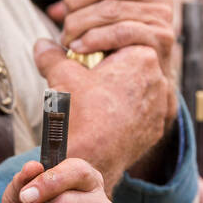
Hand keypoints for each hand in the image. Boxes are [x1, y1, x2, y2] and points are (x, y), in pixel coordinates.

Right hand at [34, 42, 173, 191]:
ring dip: (115, 91)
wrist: (90, 159)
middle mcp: (159, 79)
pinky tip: (103, 119)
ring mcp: (160, 107)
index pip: (118, 43)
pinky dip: (122, 113)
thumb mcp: (61, 75)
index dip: (94, 50)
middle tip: (84, 80)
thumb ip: (53, 55)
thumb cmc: (79, 112)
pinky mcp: (155, 129)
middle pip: (128, 65)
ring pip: (134, 90)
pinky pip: (138, 113)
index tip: (78, 60)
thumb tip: (42, 45)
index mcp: (142, 57)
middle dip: (107, 70)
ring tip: (92, 101)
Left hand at [47, 0, 174, 80]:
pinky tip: (78, 46)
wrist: (141, 61)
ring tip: (66, 36)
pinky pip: (121, 32)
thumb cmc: (112, 24)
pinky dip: (93, 39)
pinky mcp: (161, 37)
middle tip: (64, 16)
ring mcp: (161, 12)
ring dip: (79, 23)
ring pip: (110, 9)